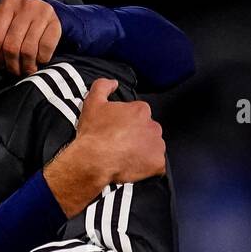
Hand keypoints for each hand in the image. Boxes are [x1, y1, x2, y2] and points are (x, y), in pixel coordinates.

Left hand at [0, 0, 60, 76]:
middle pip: (11, 45)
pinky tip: (38, 60)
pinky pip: (45, 49)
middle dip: (11, 63)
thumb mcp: (2, 22)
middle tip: (13, 70)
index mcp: (8, 2)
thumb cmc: (18, 22)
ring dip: (26, 65)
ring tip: (25, 69)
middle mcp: (25, 4)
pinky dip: (41, 59)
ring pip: (28, 50)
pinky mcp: (56, 23)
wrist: (45, 13)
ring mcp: (42, 12)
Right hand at [44, 78, 165, 216]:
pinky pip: (158, 165)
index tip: (118, 131)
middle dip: (138, 137)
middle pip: (149, 130)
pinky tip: (136, 168)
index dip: (128, 123)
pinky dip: (150, 167)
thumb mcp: (92, 102)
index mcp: (141, 110)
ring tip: (128, 158)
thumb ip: (103, 86)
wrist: (94, 160)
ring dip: (145, 151)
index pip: (139, 114)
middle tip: (122, 145)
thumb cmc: (93, 132)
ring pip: (154, 147)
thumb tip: (114, 83)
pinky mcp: (158, 163)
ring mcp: (157, 145)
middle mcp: (153, 126)